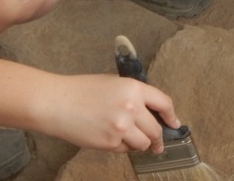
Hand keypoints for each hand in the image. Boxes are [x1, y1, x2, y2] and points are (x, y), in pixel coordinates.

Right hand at [41, 73, 182, 153]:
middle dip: (159, 138)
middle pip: (156, 129)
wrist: (58, 103)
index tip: (174, 123)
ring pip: (143, 143)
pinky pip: (125, 149)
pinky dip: (123, 147)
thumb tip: (149, 111)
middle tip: (158, 143)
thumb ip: (134, 96)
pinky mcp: (110, 143)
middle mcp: (132, 108)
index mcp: (134, 89)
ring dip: (142, 144)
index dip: (171, 115)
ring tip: (137, 142)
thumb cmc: (83, 90)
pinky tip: (114, 140)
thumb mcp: (114, 84)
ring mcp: (122, 127)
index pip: (164, 103)